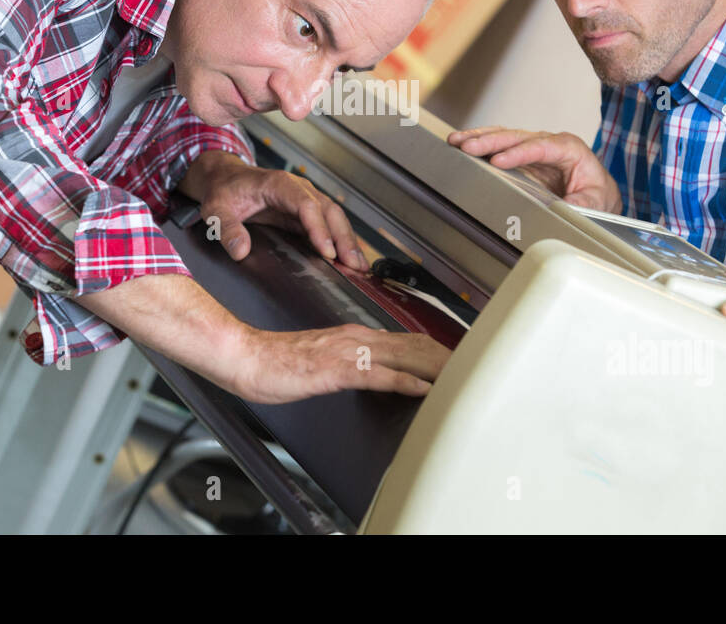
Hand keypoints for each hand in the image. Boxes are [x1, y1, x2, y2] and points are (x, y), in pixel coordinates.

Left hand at [180, 151, 368, 269]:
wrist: (224, 180)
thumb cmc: (222, 191)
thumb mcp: (216, 209)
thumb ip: (227, 229)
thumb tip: (241, 251)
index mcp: (280, 184)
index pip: (307, 205)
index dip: (319, 229)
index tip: (327, 252)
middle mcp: (299, 189)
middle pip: (329, 211)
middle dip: (343, 238)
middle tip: (353, 265)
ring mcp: (306, 200)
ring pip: (335, 218)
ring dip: (348, 241)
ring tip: (359, 267)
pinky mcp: (306, 213)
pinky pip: (329, 225)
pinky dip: (342, 242)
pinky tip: (351, 260)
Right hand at [232, 324, 451, 403]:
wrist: (249, 357)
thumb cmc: (279, 362)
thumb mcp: (323, 360)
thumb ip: (351, 361)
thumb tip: (374, 370)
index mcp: (355, 335)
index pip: (408, 340)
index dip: (437, 350)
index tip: (459, 361)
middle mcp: (357, 338)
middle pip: (415, 345)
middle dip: (447, 358)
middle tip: (476, 369)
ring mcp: (349, 352)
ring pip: (404, 356)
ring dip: (435, 368)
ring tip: (462, 378)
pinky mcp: (337, 369)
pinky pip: (378, 374)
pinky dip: (405, 381)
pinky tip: (422, 389)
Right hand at [447, 126, 621, 212]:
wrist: (597, 194)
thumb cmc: (596, 195)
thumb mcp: (595, 202)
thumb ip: (581, 204)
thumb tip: (564, 209)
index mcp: (569, 148)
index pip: (541, 147)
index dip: (518, 153)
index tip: (498, 161)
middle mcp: (549, 142)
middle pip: (517, 137)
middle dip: (491, 141)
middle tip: (467, 146)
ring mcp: (534, 147)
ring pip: (505, 137)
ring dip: (480, 138)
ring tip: (456, 141)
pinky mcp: (522, 156)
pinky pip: (500, 146)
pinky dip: (481, 144)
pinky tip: (463, 144)